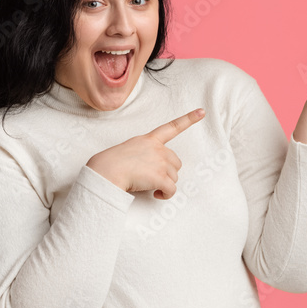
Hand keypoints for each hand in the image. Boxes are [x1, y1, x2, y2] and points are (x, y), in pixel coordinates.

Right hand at [86, 109, 204, 199]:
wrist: (106, 171)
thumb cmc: (111, 163)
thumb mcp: (129, 149)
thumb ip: (143, 153)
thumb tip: (149, 168)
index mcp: (149, 140)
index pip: (172, 127)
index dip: (188, 119)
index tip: (201, 112)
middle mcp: (158, 149)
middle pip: (176, 163)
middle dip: (168, 172)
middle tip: (153, 178)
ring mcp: (160, 163)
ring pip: (174, 177)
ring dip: (165, 184)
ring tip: (149, 185)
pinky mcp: (160, 178)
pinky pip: (171, 190)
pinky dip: (166, 195)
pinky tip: (156, 195)